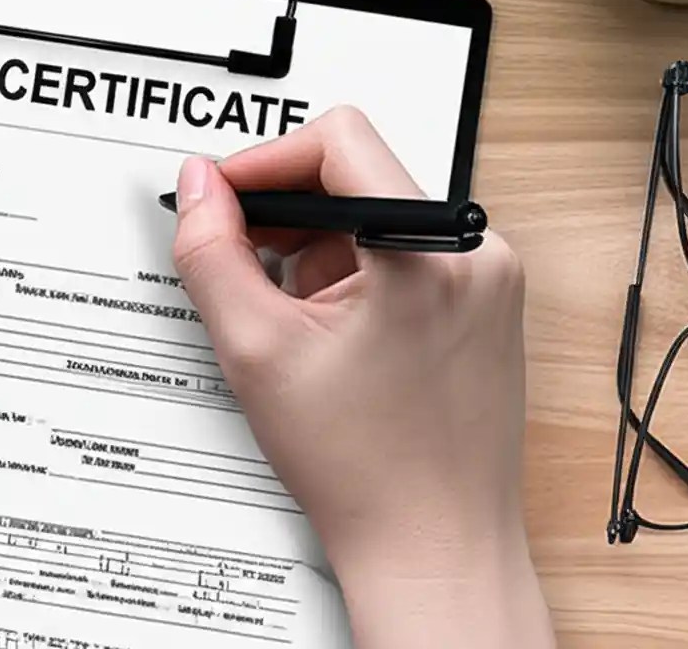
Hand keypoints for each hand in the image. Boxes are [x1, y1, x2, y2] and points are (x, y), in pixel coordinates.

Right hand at [171, 107, 553, 648]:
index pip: (338, 140)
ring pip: (376, 219)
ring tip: (294, 327)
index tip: (223, 198)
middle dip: (287, 217)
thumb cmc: (367, 472)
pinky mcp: (485, 305)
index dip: (263, 161)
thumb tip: (199, 189)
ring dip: (318, 254)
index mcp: (428, 250)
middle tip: (243, 266)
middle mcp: (475, 253)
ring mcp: (488, 280)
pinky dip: (352, 280)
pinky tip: (329, 340)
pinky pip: (403, 256)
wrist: (431, 546)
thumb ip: (211, 253)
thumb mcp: (257, 350)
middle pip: (358, 176)